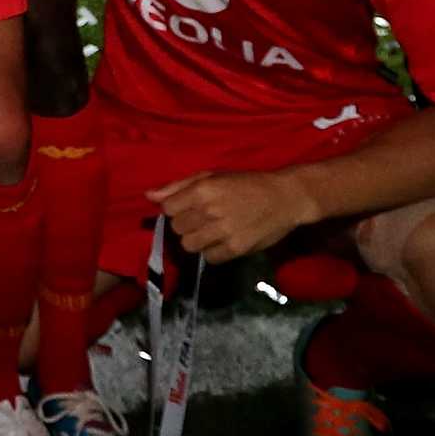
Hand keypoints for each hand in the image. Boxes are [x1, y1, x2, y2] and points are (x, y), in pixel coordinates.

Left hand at [148, 167, 312, 264]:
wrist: (285, 197)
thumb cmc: (247, 183)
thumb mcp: (213, 176)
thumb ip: (179, 186)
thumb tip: (149, 196)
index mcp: (203, 189)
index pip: (168, 209)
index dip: (176, 210)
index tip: (187, 208)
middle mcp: (210, 210)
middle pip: (177, 229)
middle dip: (186, 225)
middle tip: (202, 219)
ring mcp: (223, 231)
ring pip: (189, 245)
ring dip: (197, 240)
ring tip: (211, 231)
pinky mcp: (236, 249)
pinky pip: (209, 258)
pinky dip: (213, 252)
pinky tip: (223, 241)